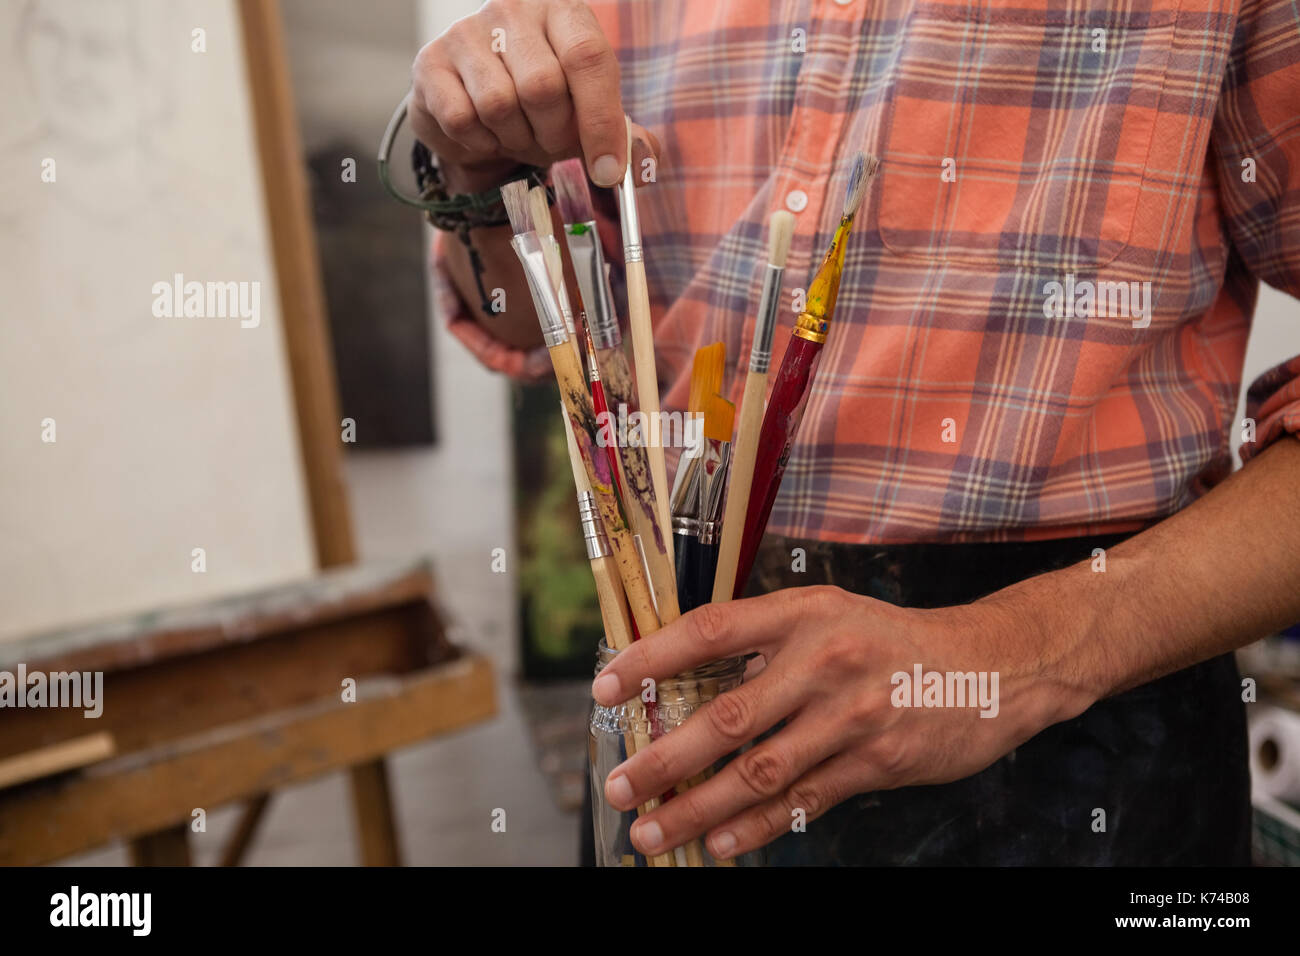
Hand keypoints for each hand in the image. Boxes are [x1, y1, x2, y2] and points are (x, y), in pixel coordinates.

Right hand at [410, 0, 658, 191]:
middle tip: (550, 144)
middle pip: (542, 86)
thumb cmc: (542, 108)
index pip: (588, 57)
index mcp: (563, 12)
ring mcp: (466, 32)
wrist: (479, 108)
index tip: (607, 170)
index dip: (601, 121)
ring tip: (517, 135)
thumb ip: (625, 139)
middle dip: (552, 135)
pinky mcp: (430, 62)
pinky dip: (479, 143)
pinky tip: (485, 133)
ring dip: (515, 140)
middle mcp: (513, 10)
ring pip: (499, 105)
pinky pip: (461, 120)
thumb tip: (640, 167)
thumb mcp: (590, 117)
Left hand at [590, 585, 1096, 859]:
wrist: (992, 666)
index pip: (710, 630)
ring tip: (652, 830)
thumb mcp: (831, 616)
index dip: (651, 658)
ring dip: (698, 808)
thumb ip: (766, 645)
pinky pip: (804, 802)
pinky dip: (757, 827)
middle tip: (619, 785)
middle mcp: (823, 660)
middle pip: (725, 716)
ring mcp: (850, 715)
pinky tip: (721, 844)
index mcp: (803, 613)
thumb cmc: (893, 641)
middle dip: (663, 758)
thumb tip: (689, 685)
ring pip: (758, 771)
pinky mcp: (876, 761)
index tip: (604, 685)